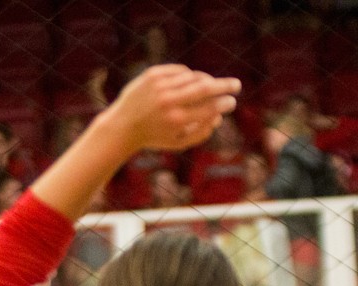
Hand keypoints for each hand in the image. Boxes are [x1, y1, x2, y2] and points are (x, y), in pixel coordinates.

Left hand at [101, 64, 241, 152]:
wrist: (122, 126)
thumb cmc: (154, 137)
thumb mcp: (178, 142)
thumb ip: (201, 133)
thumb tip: (219, 117)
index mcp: (176, 120)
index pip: (210, 107)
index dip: (224, 103)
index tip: (232, 101)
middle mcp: (168, 101)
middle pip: (206, 87)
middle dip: (225, 85)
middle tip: (236, 85)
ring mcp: (160, 85)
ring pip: (193, 76)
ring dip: (205, 81)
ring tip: (209, 87)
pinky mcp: (153, 74)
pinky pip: (180, 71)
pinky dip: (189, 75)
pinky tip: (191, 82)